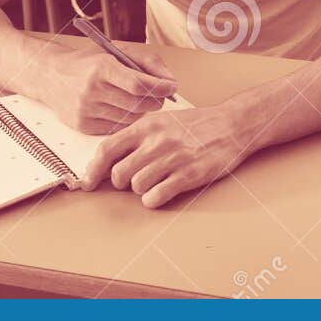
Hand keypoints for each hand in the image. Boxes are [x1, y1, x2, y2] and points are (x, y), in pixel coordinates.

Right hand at [24, 37, 178, 133]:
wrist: (51, 76)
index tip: (171, 87)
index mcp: (102, 67)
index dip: (160, 88)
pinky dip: (125, 119)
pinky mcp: (83, 126)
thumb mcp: (117, 52)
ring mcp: (86, 110)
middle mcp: (92, 90)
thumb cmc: (90, 62)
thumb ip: (148, 63)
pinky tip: (121, 108)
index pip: (138, 85)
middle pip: (138, 104)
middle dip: (155, 101)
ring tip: (138, 100)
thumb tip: (171, 82)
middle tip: (158, 95)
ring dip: (141, 111)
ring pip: (130, 118)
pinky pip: (117, 128)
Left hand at [87, 103, 251, 208]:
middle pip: (119, 173)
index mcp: (147, 125)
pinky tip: (162, 192)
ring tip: (155, 182)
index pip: (107, 149)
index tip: (88, 182)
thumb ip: (137, 136)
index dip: (93, 169)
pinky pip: (156, 197)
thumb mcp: (162, 120)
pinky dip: (153, 200)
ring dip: (141, 190)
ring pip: (136, 187)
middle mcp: (156, 141)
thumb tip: (109, 158)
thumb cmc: (196, 125)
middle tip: (133, 181)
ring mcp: (173, 158)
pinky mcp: (188, 174)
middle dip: (122, 183)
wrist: (232, 125)